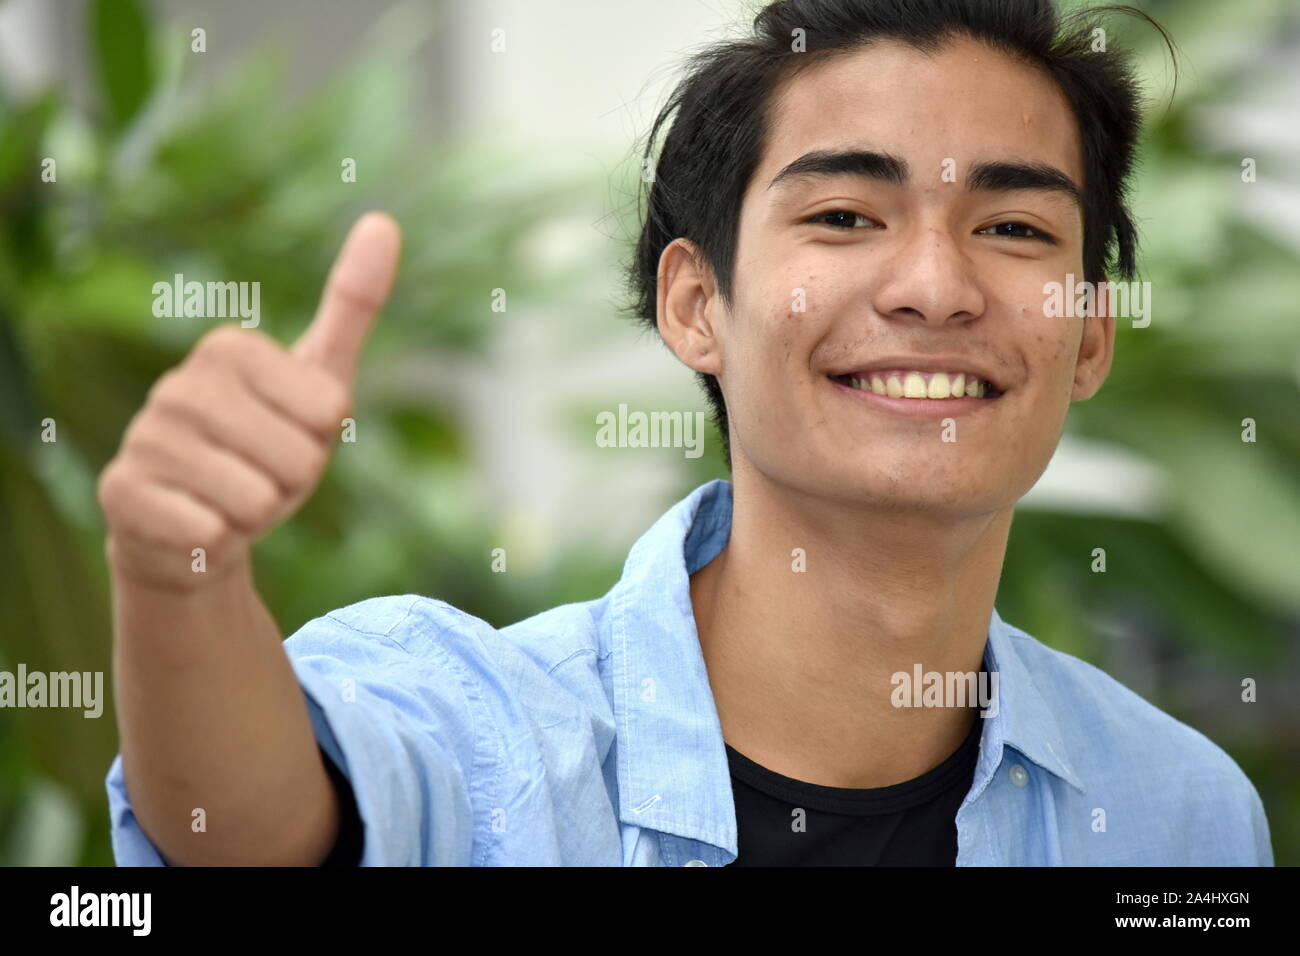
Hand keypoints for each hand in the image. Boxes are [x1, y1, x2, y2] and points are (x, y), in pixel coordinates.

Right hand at [97, 212, 401, 591]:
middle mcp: (179, 383)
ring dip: (255, 515)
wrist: (198, 527)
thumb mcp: (320, 382)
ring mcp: (145, 436)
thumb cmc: (267, 450)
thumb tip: (383, 221)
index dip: (321, 440)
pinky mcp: (120, 492)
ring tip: (227, 499)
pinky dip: (216, 541)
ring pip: (258, 501)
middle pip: (300, 460)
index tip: (287, 435)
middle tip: (257, 476)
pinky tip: (193, 525)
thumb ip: (352, 306)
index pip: (332, 411)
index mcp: (230, 349)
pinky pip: (211, 531)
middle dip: (291, 484)